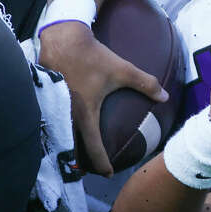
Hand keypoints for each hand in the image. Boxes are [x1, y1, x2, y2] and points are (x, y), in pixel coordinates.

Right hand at [38, 20, 167, 175]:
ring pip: (61, 132)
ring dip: (70, 144)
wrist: (63, 37)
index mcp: (85, 113)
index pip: (93, 146)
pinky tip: (63, 126)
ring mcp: (53, 106)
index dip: (102, 162)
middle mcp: (66, 114)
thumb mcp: (122, 70)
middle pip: (73, 145)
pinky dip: (59, 127)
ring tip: (77, 153)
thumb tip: (165, 97)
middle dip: (82, 159)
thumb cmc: (92, 56)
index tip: (109, 173)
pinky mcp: (45, 97)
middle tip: (91, 169)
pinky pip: (52, 118)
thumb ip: (145, 83)